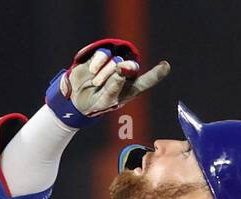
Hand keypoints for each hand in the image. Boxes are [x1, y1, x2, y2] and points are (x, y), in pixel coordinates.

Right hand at [46, 38, 169, 126]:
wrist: (75, 98)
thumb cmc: (95, 104)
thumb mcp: (105, 101)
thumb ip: (114, 87)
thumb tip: (121, 68)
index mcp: (131, 89)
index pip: (146, 80)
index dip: (156, 73)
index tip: (165, 66)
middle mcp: (125, 74)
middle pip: (130, 67)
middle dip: (122, 71)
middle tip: (113, 74)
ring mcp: (114, 63)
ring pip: (116, 60)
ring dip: (104, 73)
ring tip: (96, 82)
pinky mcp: (102, 55)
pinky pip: (104, 53)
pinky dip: (97, 62)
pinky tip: (92, 71)